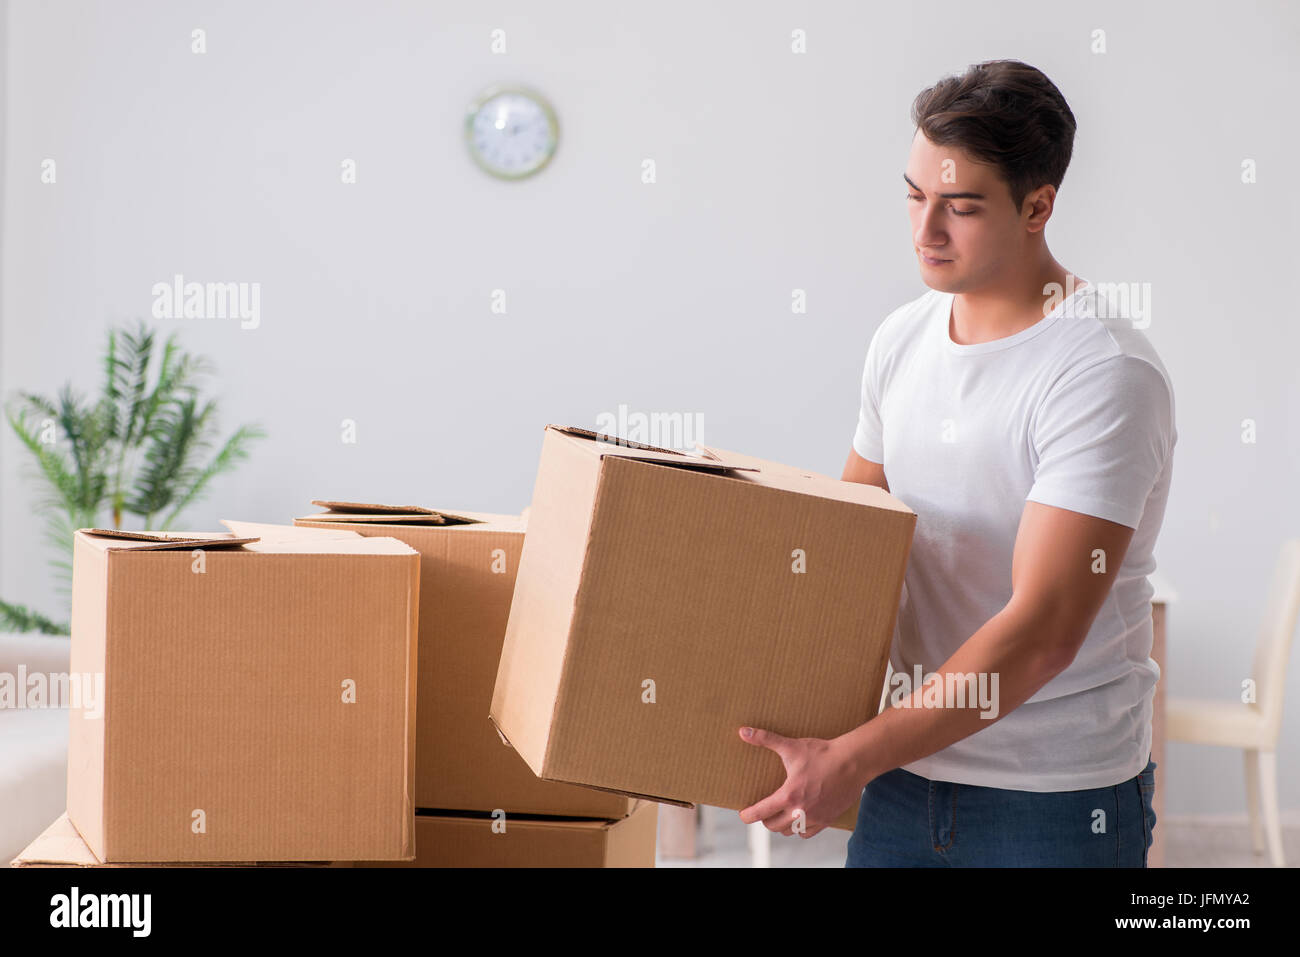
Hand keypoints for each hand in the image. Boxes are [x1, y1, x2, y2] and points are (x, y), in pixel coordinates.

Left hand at [736, 726, 864, 837]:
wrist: (854, 762)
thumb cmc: (823, 753)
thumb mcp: (792, 746)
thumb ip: (766, 739)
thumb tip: (743, 731)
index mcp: (789, 795)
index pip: (761, 812)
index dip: (748, 815)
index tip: (743, 815)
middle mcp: (800, 811)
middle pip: (773, 826)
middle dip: (765, 819)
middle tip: (763, 810)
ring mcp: (815, 818)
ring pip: (789, 831)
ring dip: (781, 825)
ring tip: (779, 814)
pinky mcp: (827, 820)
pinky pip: (807, 833)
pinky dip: (799, 829)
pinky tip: (798, 819)